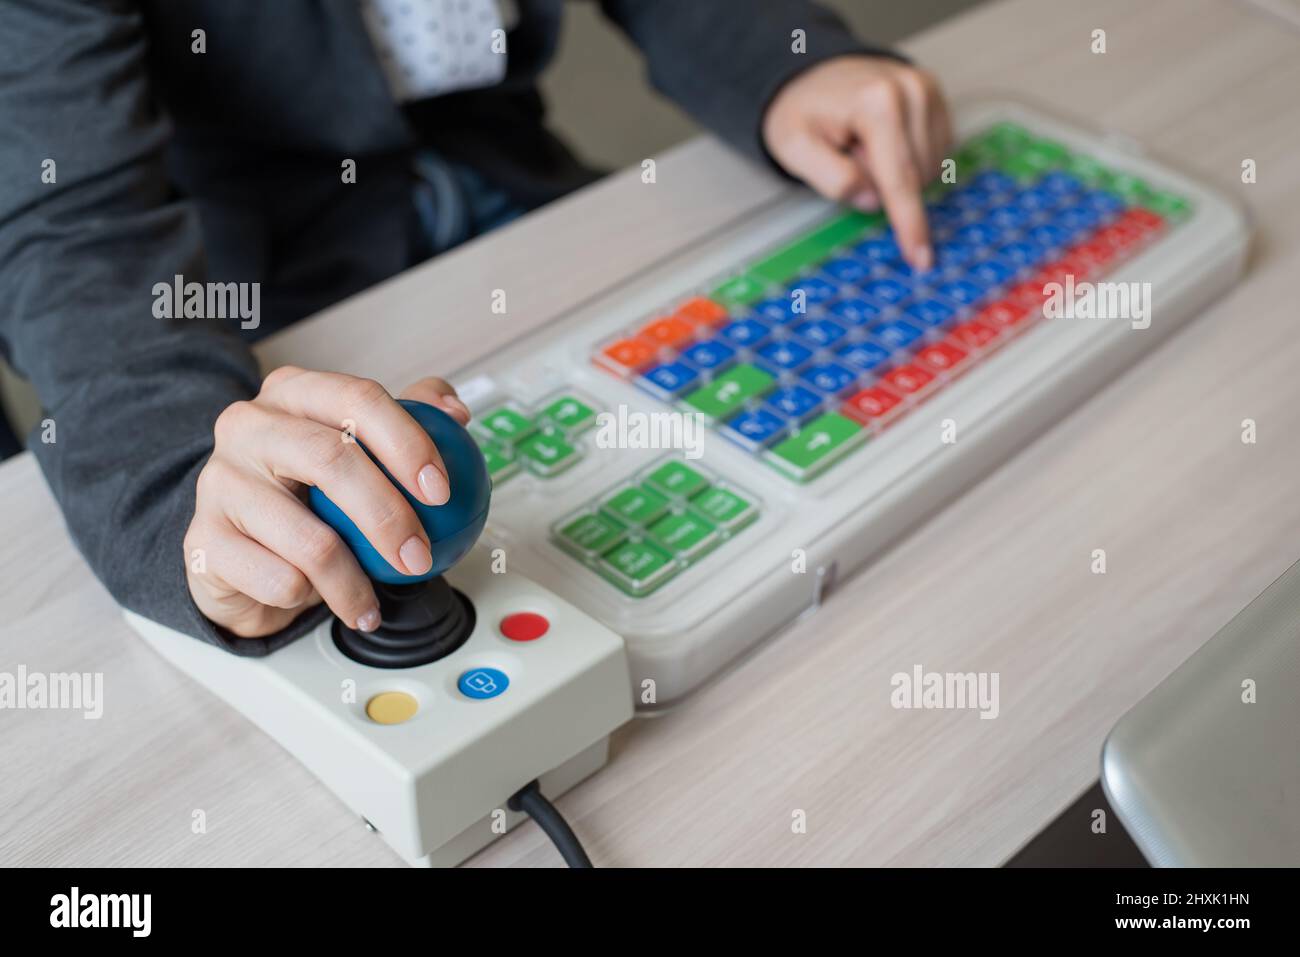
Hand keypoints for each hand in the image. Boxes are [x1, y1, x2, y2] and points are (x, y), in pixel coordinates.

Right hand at [184, 367, 471, 638]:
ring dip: (355, 583)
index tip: (440, 490)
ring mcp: (218, 482)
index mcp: (293, 392)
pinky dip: (315, 600)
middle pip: (330, 459)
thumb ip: (409, 420)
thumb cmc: (306, 495)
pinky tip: (331, 607)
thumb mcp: (358, 450)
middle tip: (420, 557)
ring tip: (374, 604)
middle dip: (388, 516)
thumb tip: (454, 414)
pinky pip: (280, 579)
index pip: (358, 399)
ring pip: (308, 538)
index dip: (407, 442)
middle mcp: (248, 426)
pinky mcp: (202, 540)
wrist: (236, 548)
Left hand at [762, 55, 952, 270]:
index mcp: (877, 104)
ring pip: (928, 170)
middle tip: (848, 156)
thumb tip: (872, 200)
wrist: (812, 76)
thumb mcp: (795, 149)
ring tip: (862, 145)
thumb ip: (832, 179)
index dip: (910, 224)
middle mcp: (911, 92)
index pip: (899, 179)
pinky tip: (882, 142)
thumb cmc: (801, 112)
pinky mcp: (937, 98)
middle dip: (881, 184)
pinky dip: (909, 159)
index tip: (921, 259)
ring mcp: (928, 91)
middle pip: (915, 178)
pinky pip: (935, 153)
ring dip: (895, 172)